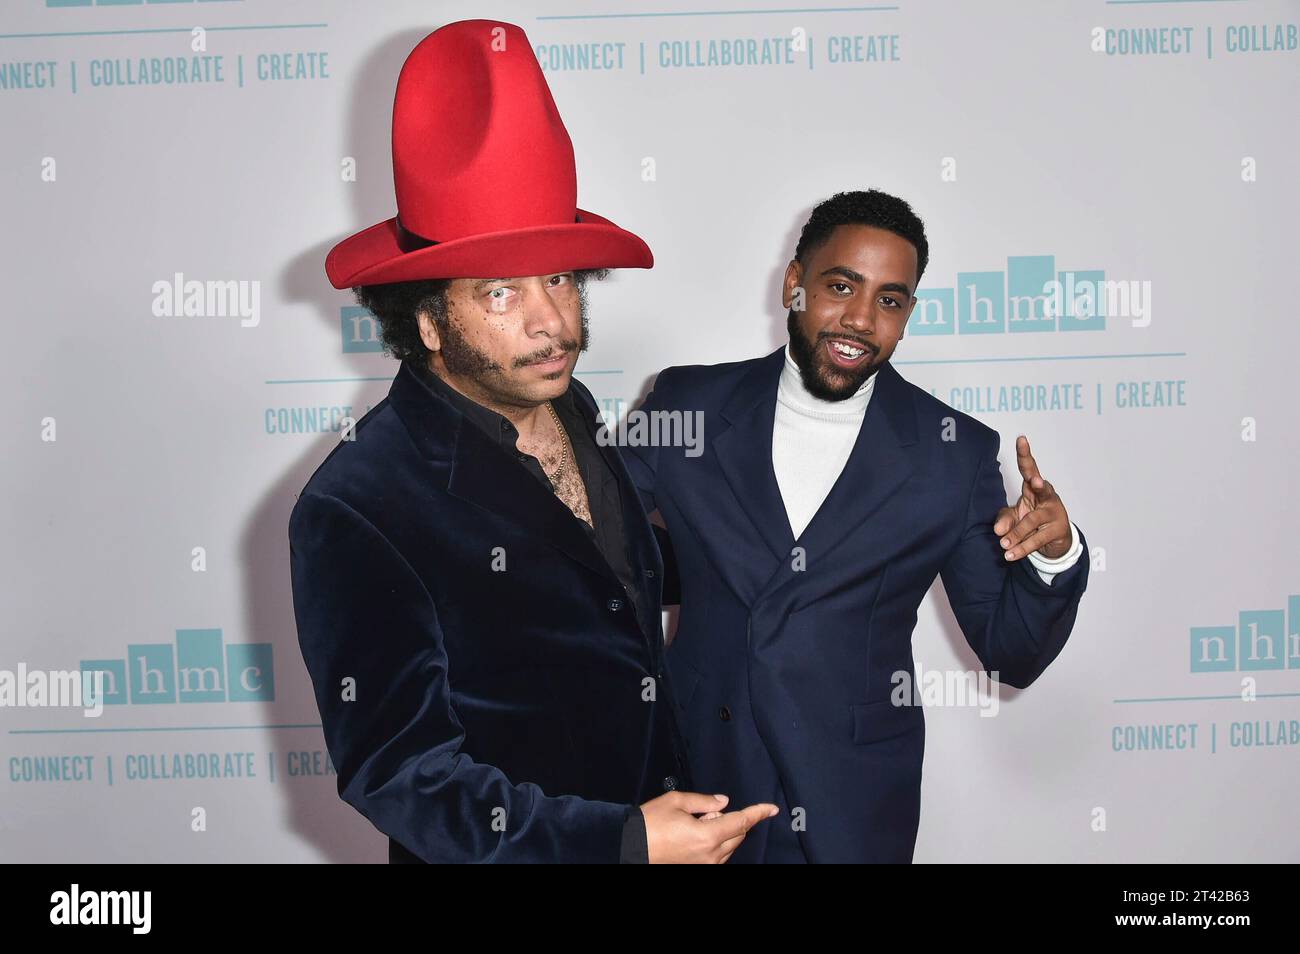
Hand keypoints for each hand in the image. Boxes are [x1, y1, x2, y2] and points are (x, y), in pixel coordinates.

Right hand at [642, 791, 778, 863]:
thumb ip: (704, 801)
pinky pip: (718, 856)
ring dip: (722, 833)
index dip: (758, 813)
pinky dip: (715, 844)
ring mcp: (705, 866)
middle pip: (738, 836)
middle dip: (731, 820)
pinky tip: (694, 836)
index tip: (772, 808)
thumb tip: (723, 802)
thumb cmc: (650, 822)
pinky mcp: (697, 870)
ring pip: (729, 847)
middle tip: (705, 813)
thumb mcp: (676, 801)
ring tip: (694, 824)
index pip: (741, 822)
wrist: (629, 847)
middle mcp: (711, 855)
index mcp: (707, 835)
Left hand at [992, 435, 1071, 561]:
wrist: (1055, 540)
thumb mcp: (1015, 516)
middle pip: (1041, 487)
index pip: (1029, 468)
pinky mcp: (1058, 530)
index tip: (1021, 439)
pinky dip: (1022, 548)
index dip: (1025, 454)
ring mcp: (1054, 512)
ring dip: (1016, 534)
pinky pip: (1037, 539)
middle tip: (1033, 481)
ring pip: (1033, 520)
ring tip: (1003, 545)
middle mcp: (1046, 496)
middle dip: (1037, 483)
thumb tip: (997, 531)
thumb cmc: (1033, 520)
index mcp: (1034, 487)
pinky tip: (1010, 554)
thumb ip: (1004, 519)